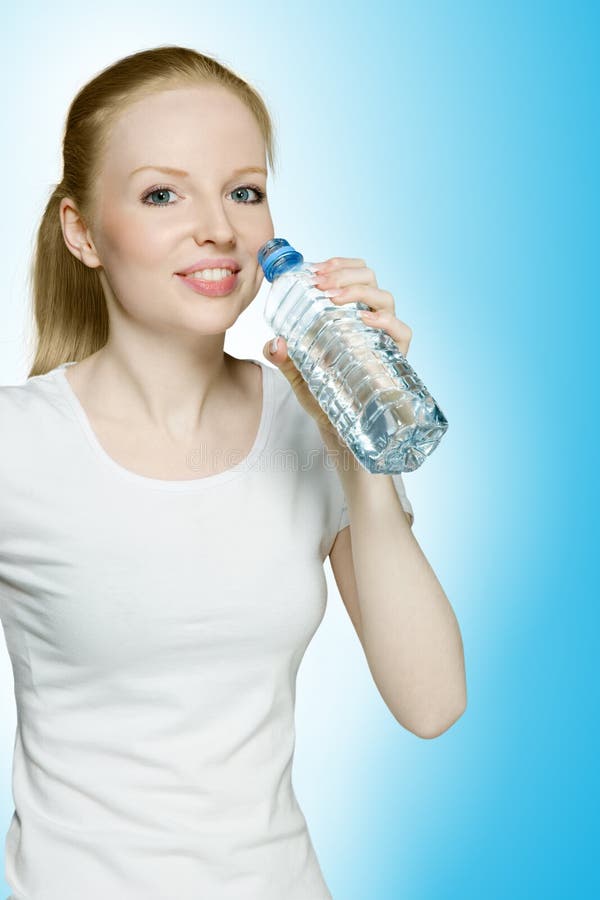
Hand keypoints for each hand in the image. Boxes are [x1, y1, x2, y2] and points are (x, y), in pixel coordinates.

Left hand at [262, 255, 412, 437]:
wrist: (339, 428)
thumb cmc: (323, 395)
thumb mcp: (296, 373)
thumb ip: (282, 357)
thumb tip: (274, 342)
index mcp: (349, 314)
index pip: (353, 275)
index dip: (337, 265)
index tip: (315, 269)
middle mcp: (370, 320)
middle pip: (369, 279)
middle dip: (344, 273)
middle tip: (320, 282)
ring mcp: (384, 337)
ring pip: (385, 297)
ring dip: (358, 290)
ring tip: (334, 296)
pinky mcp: (396, 357)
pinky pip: (402, 331)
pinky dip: (386, 320)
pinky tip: (365, 320)